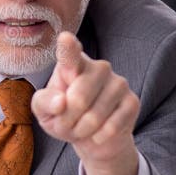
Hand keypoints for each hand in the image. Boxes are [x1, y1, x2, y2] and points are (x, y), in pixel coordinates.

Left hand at [31, 31, 140, 174]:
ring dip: (82, 131)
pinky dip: (98, 136)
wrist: (92, 136)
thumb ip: (44, 102)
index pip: (70, 53)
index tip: (65, 38)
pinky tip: (98, 133)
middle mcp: (98, 67)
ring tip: (81, 128)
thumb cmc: (63, 116)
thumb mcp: (43, 111)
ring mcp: (118, 82)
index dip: (68, 47)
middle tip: (66, 123)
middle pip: (78, 99)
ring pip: (94, 116)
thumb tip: (60, 102)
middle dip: (67, 120)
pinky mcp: (132, 101)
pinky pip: (111, 126)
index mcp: (73, 63)